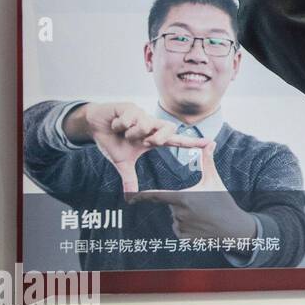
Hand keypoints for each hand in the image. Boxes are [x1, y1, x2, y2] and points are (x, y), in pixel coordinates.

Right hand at [72, 102, 192, 192]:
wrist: (95, 125)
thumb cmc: (113, 141)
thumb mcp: (122, 161)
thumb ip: (129, 178)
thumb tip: (129, 197)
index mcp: (154, 138)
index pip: (177, 141)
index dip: (193, 142)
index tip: (209, 142)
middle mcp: (152, 125)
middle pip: (168, 129)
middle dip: (158, 137)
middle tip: (143, 142)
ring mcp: (143, 114)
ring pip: (144, 125)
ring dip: (129, 133)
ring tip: (122, 131)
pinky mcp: (131, 107)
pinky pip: (129, 119)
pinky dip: (119, 125)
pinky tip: (115, 122)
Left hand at [127, 141, 257, 242]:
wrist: (234, 228)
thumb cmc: (224, 202)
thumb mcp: (214, 181)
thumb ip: (207, 161)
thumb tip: (211, 142)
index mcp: (183, 197)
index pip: (157, 195)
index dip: (142, 196)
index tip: (130, 197)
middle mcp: (179, 213)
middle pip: (172, 204)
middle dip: (182, 203)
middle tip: (202, 204)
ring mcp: (181, 226)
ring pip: (175, 217)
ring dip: (185, 215)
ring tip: (204, 216)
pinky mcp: (183, 237)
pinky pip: (179, 229)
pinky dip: (187, 227)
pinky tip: (201, 226)